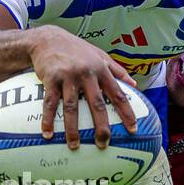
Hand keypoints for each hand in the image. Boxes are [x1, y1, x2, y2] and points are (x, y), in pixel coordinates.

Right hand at [30, 28, 136, 149]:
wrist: (48, 39)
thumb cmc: (76, 49)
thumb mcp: (100, 55)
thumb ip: (117, 70)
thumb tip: (134, 84)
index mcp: (101, 70)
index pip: (118, 94)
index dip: (126, 113)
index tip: (133, 129)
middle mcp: (87, 73)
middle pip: (97, 104)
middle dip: (101, 126)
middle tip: (103, 143)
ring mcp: (68, 77)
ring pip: (72, 107)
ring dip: (73, 129)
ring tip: (74, 145)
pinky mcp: (51, 79)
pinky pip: (50, 103)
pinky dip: (48, 120)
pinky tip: (48, 133)